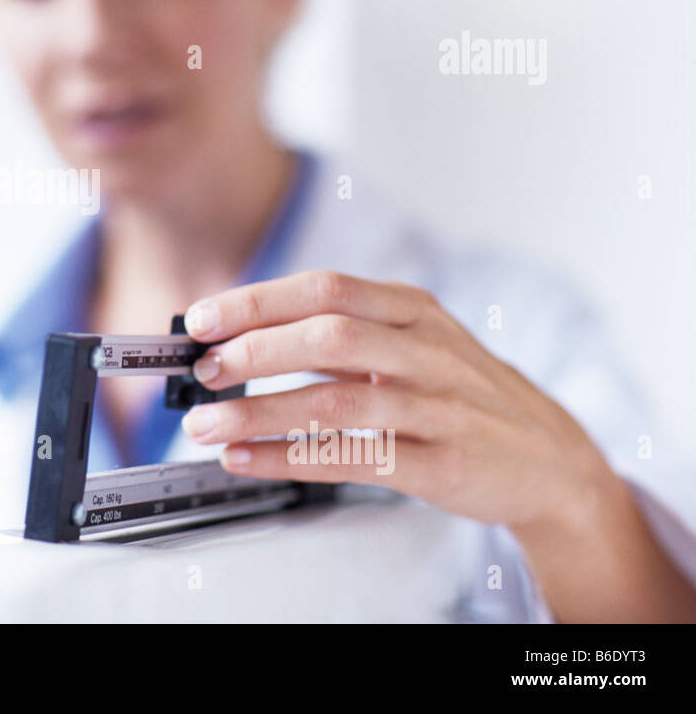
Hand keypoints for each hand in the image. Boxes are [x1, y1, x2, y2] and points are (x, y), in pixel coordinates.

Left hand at [178, 269, 695, 621]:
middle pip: (330, 335)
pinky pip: (356, 459)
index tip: (201, 320)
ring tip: (207, 424)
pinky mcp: (442, 463)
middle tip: (203, 371)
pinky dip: (291, 459)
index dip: (257, 302)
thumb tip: (241, 335)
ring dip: (260, 412)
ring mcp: (439, 406)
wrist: (551, 458)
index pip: (325, 288)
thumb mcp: (411, 342)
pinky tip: (247, 460)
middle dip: (255, 350)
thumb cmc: (462, 393)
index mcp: (413, 309)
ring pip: (339, 401)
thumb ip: (338, 335)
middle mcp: (428, 349)